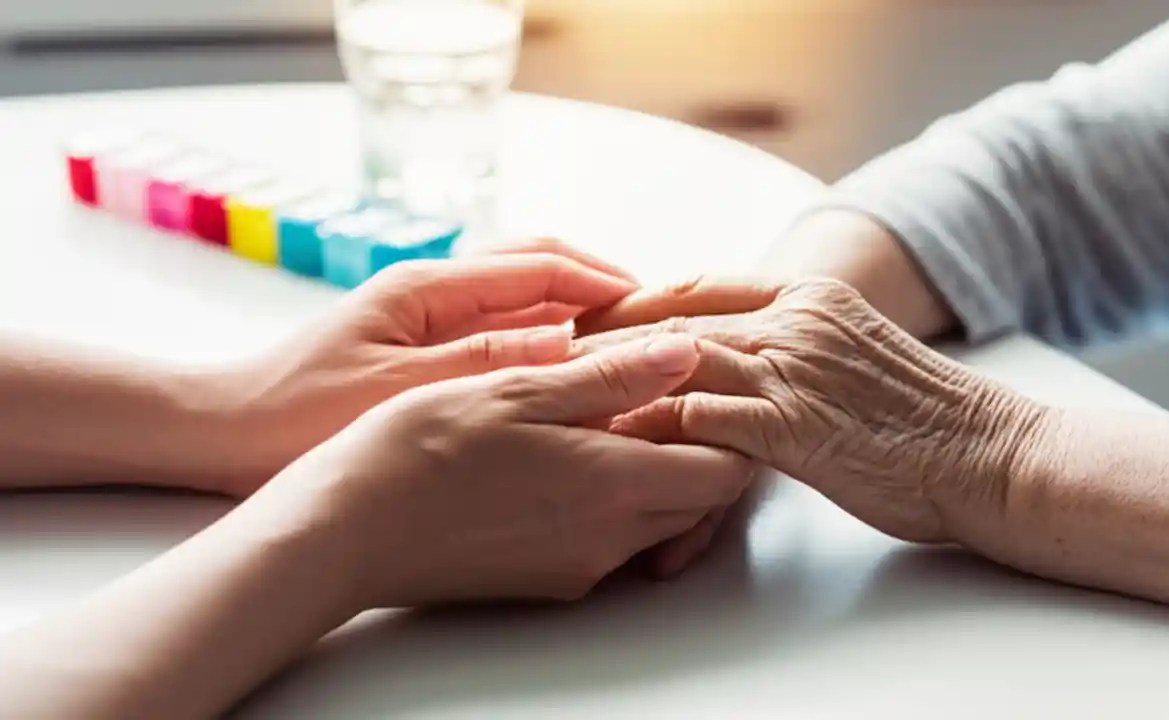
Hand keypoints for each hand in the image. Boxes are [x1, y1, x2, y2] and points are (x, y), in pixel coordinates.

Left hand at [214, 248, 635, 495]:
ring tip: (626, 344)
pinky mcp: (425, 344)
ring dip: (576, 311)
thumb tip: (571, 345)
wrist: (228, 432)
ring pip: (523, 296)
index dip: (602, 282)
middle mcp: (434, 288)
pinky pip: (502, 330)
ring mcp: (430, 314)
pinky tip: (570, 373)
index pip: (538, 264)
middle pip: (538, 265)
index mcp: (429, 285)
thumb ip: (486, 363)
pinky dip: (544, 340)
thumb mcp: (402, 390)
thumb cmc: (301, 414)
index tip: (652, 308)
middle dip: (599, 285)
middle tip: (652, 321)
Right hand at [253, 334, 751, 605]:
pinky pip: (611, 539)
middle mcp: (609, 540)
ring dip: (654, 471)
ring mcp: (579, 567)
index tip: (704, 386)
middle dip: (698, 447)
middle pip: (699, 500)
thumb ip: (613, 376)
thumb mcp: (520, 389)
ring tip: (606, 415)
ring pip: (656, 519)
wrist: (346, 530)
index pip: (726, 473)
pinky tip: (564, 457)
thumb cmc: (421, 448)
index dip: (730, 427)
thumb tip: (687, 353)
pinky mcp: (548, 580)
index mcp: (614, 486)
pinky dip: (613, 498)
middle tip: (660, 391)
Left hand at [580, 278, 1046, 542]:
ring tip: (559, 402)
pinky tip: (615, 448)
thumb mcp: (855, 360)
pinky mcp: (794, 425)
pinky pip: (702, 420)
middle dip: (606, 338)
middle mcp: (795, 320)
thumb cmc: (927, 423)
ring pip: (676, 363)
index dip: (636, 302)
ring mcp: (793, 369)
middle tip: (548, 356)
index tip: (588, 318)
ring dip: (615, 384)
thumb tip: (739, 362)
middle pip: (672, 318)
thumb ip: (797, 350)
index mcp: (810, 297)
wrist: (993, 458)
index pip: (698, 286)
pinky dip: (654, 432)